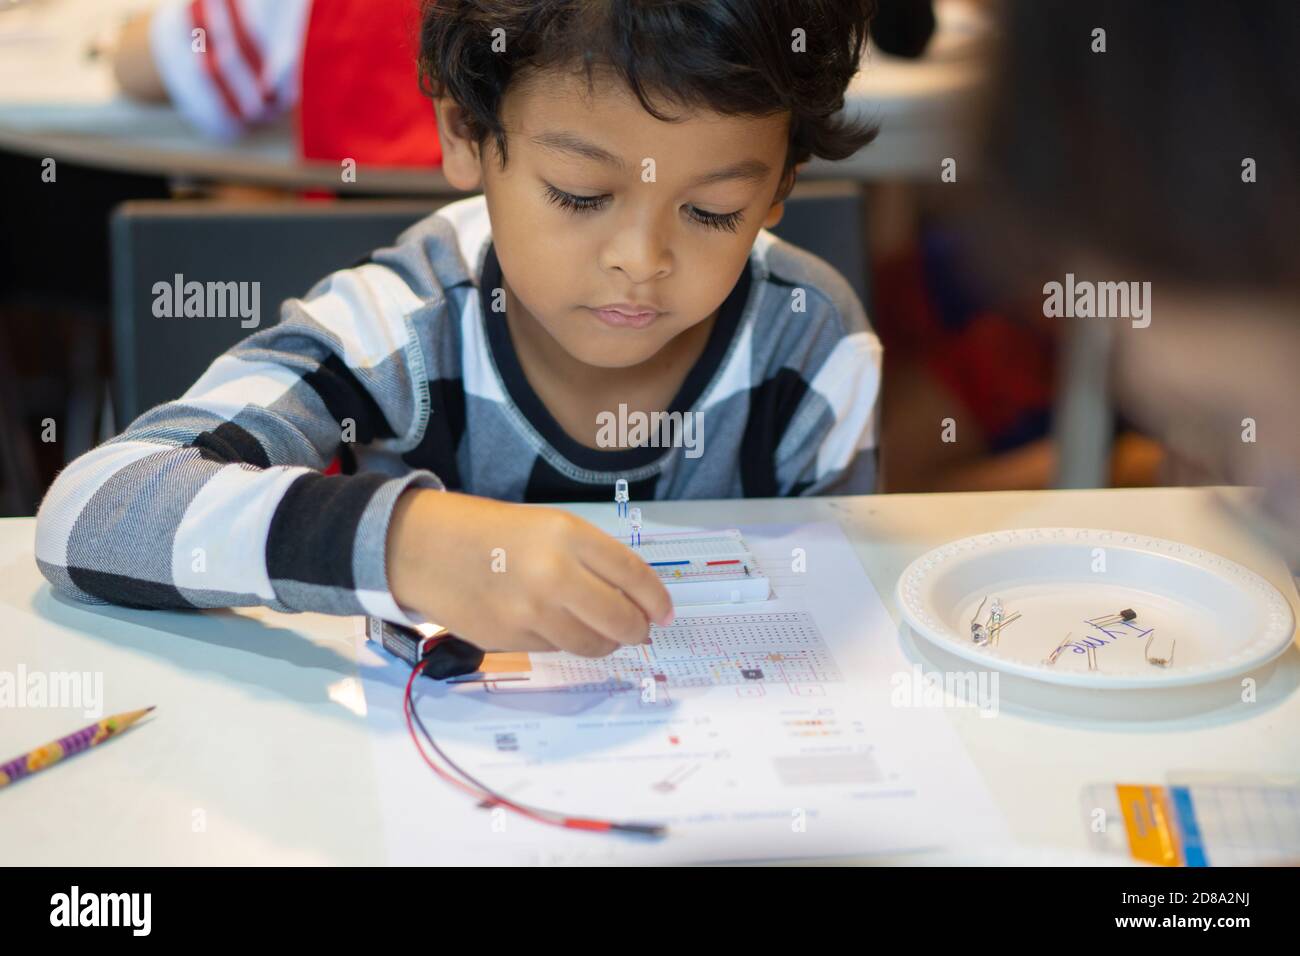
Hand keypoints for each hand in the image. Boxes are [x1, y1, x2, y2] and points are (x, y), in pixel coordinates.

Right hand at [385, 490, 672, 656]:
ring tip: (603, 632)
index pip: (632, 574)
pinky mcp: (511, 640)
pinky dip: (566, 642)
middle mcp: (553, 575)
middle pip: (620, 620)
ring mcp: (531, 612)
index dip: (656, 599)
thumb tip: (638, 601)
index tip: (665, 613)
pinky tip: (555, 625)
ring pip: (592, 644)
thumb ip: (594, 559)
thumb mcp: (550, 528)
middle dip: (637, 629)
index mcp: (568, 536)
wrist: (426, 549)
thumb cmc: (495, 534)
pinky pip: (557, 649)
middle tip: (640, 630)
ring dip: (606, 643)